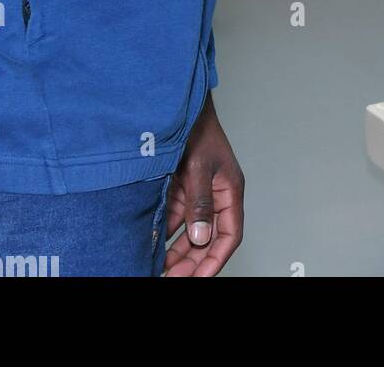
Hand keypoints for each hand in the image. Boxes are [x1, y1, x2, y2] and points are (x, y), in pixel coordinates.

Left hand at [162, 94, 243, 276]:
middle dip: (193, 261)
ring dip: (177, 252)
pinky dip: (166, 235)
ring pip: (190, 232)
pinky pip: (174, 219)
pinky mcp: (180, 188)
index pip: (229, 235)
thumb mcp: (200, 167)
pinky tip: (153, 248)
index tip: (200, 278)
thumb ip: (200, 203)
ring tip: (162, 270)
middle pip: (208, 238)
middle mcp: (215, 196)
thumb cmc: (198, 128)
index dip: (216, 259)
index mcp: (229, 191)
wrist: (179, 105)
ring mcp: (196, 193)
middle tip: (173, 279)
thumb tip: (201, 237)